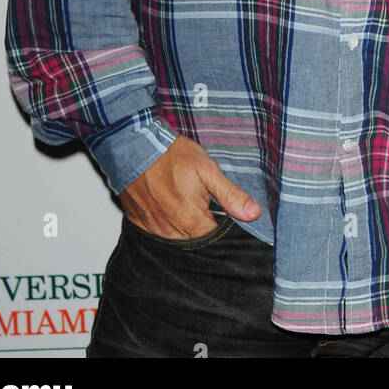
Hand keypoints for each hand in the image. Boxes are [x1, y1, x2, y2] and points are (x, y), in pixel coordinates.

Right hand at [120, 134, 261, 238]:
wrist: (134, 147)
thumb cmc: (171, 155)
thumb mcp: (207, 169)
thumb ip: (230, 194)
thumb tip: (254, 213)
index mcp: (192, 221)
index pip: (216, 238)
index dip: (224, 227)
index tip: (223, 212)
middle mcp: (172, 232)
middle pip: (197, 241)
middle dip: (205, 228)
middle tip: (204, 205)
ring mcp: (155, 230)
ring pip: (178, 241)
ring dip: (186, 229)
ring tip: (186, 206)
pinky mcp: (141, 224)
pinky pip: (159, 235)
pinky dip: (167, 226)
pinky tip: (170, 210)